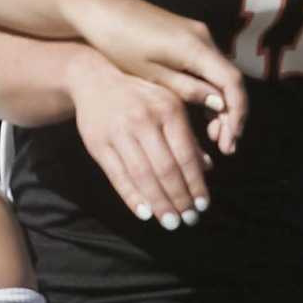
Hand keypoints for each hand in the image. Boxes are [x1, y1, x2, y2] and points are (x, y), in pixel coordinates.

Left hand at [69, 0, 246, 153]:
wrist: (100, 11)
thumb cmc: (119, 43)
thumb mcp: (151, 74)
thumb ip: (187, 89)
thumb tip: (219, 105)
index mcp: (195, 47)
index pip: (232, 82)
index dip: (237, 113)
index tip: (231, 140)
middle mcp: (202, 37)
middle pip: (230, 80)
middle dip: (231, 115)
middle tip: (225, 146)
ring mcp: (196, 35)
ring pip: (221, 75)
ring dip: (222, 106)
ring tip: (213, 136)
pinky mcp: (187, 36)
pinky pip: (209, 68)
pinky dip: (211, 91)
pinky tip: (203, 115)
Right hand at [69, 52, 217, 224]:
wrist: (94, 80)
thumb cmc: (139, 97)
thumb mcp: (168, 106)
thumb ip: (187, 136)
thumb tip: (207, 168)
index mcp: (168, 109)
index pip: (186, 155)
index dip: (196, 184)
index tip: (203, 205)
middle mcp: (144, 120)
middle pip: (166, 169)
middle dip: (179, 198)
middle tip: (188, 220)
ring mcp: (119, 132)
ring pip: (143, 176)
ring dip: (159, 203)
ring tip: (170, 221)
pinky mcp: (98, 144)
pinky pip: (118, 176)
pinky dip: (132, 197)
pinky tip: (145, 213)